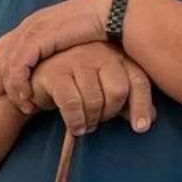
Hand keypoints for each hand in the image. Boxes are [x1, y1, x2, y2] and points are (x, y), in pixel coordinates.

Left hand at [0, 0, 114, 110]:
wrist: (111, 13)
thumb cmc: (96, 30)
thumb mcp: (66, 42)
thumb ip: (52, 53)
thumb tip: (47, 68)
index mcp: (32, 25)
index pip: (1, 45)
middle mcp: (28, 26)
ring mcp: (32, 30)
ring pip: (6, 63)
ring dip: (10, 87)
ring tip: (19, 104)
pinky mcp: (40, 38)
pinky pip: (19, 66)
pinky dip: (19, 84)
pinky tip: (27, 98)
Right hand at [28, 43, 155, 135]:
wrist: (34, 78)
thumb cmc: (74, 85)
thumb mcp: (103, 91)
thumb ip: (126, 102)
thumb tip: (148, 120)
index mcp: (117, 55)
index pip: (139, 81)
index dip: (142, 106)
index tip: (140, 128)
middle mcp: (100, 52)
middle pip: (118, 91)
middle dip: (109, 114)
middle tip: (99, 120)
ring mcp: (77, 60)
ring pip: (95, 100)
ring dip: (90, 121)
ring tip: (85, 125)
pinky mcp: (56, 72)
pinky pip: (72, 104)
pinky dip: (75, 121)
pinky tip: (75, 128)